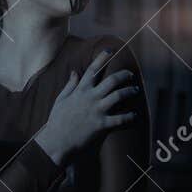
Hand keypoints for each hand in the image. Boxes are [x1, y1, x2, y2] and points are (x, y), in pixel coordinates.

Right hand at [34, 49, 138, 167]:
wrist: (57, 141)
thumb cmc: (57, 121)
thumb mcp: (61, 100)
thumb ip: (70, 85)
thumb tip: (75, 71)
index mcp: (80, 90)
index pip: (92, 69)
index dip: (102, 58)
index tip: (110, 50)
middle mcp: (90, 98)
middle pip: (112, 80)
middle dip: (124, 75)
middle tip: (130, 75)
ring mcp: (97, 110)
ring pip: (119, 96)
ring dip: (129, 91)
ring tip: (135, 90)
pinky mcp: (102, 124)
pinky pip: (120, 119)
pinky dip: (130, 116)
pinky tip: (135, 115)